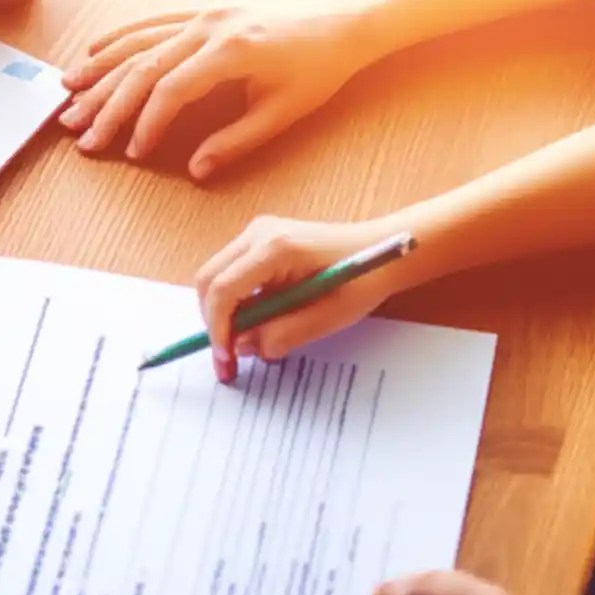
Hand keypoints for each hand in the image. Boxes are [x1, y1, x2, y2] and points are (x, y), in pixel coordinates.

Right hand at [59, 3, 379, 177]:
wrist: (344, 20)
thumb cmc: (318, 69)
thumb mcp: (282, 112)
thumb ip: (237, 142)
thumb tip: (195, 170)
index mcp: (232, 51)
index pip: (172, 89)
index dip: (147, 122)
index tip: (131, 153)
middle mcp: (211, 27)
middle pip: (144, 66)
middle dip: (107, 103)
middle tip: (79, 133)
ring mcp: (204, 14)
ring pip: (140, 43)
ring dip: (101, 70)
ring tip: (68, 94)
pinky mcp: (203, 10)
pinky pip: (152, 23)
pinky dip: (120, 39)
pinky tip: (94, 55)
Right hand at [194, 216, 396, 381]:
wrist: (385, 249)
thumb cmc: (364, 278)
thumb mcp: (328, 316)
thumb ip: (282, 333)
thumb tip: (243, 348)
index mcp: (276, 247)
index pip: (223, 289)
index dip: (218, 328)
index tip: (227, 359)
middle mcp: (258, 233)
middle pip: (209, 280)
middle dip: (212, 323)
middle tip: (226, 361)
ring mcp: (257, 234)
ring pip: (215, 278)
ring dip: (221, 315)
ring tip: (238, 348)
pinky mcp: (260, 242)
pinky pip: (231, 275)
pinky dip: (233, 304)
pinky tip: (252, 326)